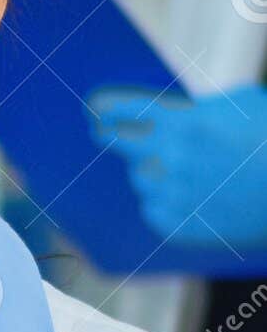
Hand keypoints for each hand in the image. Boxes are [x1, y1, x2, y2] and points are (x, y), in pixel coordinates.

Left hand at [85, 84, 266, 249]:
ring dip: (149, 172)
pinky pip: (153, 211)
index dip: (106, 109)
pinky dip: (162, 204)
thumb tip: (166, 115)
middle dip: (111, 137)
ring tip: (175, 168)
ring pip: (140, 180)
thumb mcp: (239, 105)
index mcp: (185, 123)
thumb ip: (195, 110)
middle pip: (120, 146)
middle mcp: (172, 159)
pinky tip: (183, 196)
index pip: (124, 111)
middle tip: (103, 134)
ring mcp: (175, 196)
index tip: (94, 109)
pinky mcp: (181, 227)